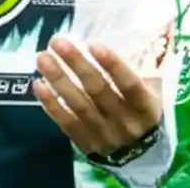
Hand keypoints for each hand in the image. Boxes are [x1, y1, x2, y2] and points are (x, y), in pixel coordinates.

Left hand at [33, 36, 162, 157]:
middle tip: (57, 42)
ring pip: (79, 106)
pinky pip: (67, 123)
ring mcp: (105, 136)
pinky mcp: (87, 145)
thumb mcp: (150, 91)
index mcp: (146, 107)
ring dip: (59, 80)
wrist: (140, 156)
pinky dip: (51, 104)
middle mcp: (126, 123)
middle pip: (98, 91)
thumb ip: (137, 69)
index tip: (93, 44)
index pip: (130, 85)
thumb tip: (114, 35)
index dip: (113, 66)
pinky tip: (39, 85)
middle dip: (77, 64)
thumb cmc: (140, 110)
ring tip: (42, 58)